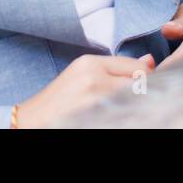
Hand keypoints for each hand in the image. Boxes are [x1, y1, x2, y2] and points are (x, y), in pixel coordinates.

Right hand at [15, 53, 155, 127]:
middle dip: (145, 92)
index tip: (145, 86)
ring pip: (137, 100)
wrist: (32, 122)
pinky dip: (129, 115)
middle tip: (135, 99)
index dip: (146, 78)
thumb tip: (150, 60)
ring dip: (138, 104)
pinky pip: (127, 114)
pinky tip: (120, 116)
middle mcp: (95, 79)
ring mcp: (97, 100)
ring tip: (124, 107)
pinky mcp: (99, 118)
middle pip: (141, 84)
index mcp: (90, 63)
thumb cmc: (59, 100)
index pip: (138, 68)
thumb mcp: (82, 74)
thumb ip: (115, 67)